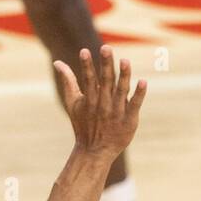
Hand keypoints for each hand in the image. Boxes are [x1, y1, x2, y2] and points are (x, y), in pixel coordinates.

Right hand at [55, 47, 146, 162]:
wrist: (95, 152)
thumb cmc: (84, 125)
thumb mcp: (73, 104)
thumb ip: (68, 82)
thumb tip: (57, 62)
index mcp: (90, 99)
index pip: (88, 79)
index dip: (86, 65)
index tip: (84, 51)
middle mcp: (103, 104)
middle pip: (106, 81)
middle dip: (106, 65)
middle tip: (106, 48)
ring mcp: (117, 112)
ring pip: (121, 91)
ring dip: (124, 76)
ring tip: (125, 61)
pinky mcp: (129, 120)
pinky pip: (135, 105)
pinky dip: (139, 94)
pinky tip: (143, 82)